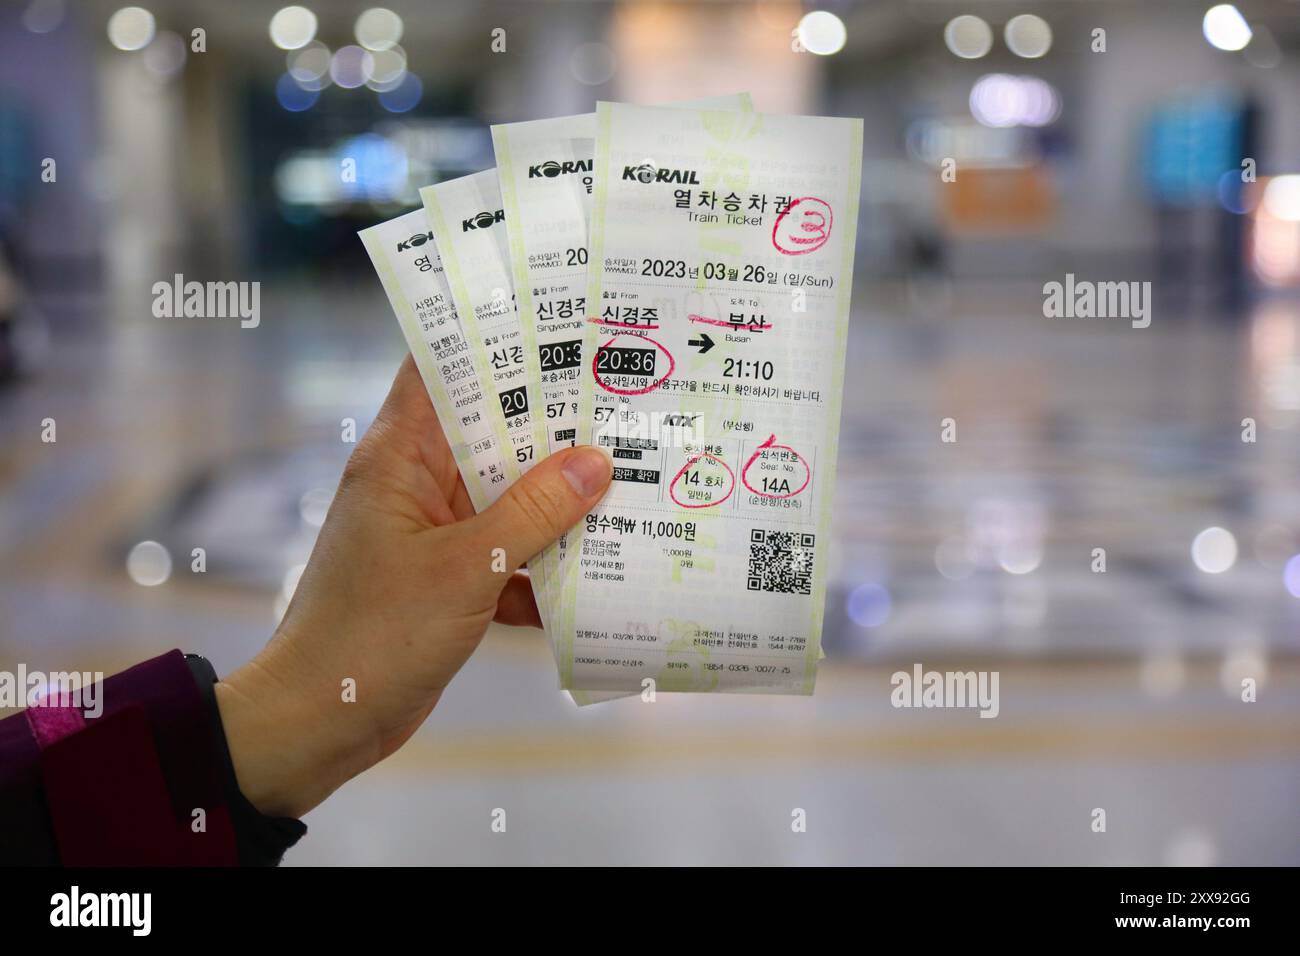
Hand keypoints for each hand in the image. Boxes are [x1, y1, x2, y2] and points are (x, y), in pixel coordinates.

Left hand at [214, 356, 611, 817]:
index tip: (556, 317)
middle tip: (623, 400)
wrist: (319, 723)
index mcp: (400, 458)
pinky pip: (508, 556)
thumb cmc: (374, 635)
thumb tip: (597, 462)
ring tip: (630, 481)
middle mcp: (416, 485)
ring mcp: (433, 535)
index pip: (439, 370)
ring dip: (558, 502)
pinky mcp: (448, 582)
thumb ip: (534, 512)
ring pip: (508, 499)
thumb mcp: (466, 568)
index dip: (491, 339)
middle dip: (553, 426)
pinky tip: (597, 575)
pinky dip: (544, 567)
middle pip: (490, 434)